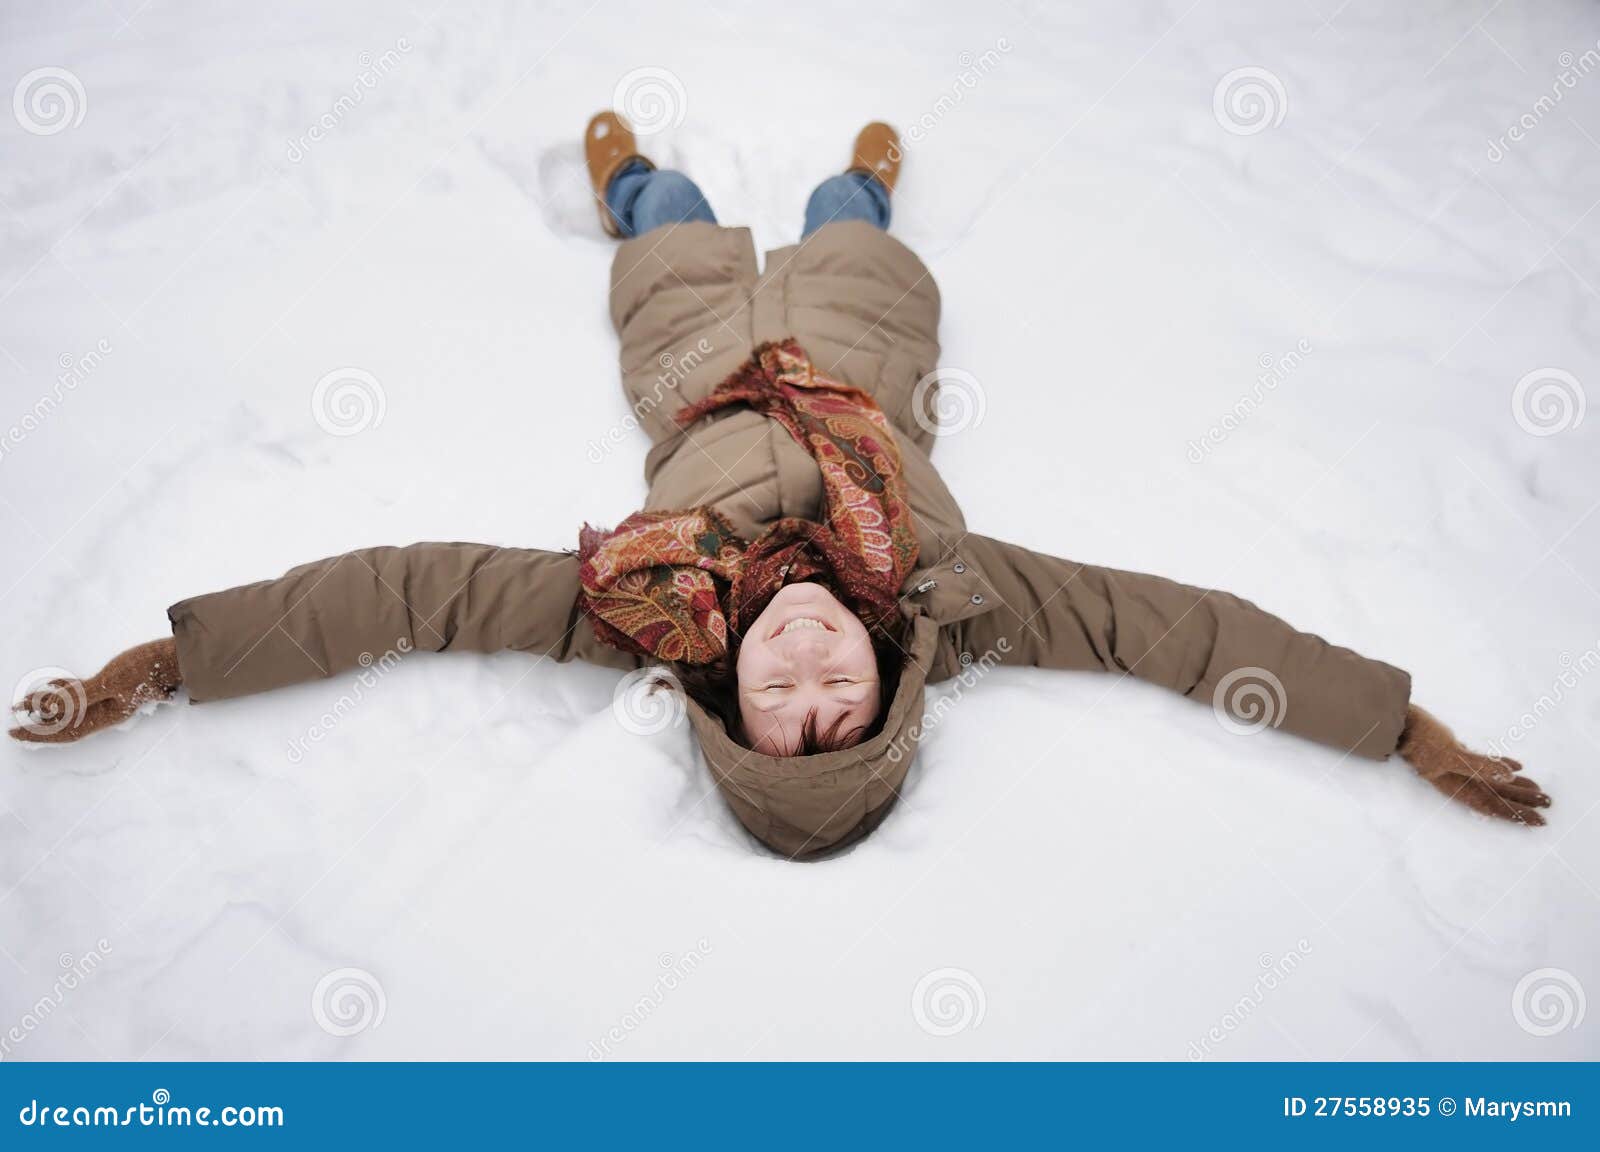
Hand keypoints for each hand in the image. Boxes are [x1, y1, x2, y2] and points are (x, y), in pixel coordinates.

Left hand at [10, 638, 181, 744]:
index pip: (65, 730)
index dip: (38, 734)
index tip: (15, 732)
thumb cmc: (147, 667)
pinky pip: (83, 692)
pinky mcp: (114, 685)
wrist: (175, 656)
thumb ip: (82, 696)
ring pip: (72, 707)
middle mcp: (107, 710)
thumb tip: (51, 710)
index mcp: (107, 714)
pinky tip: (53, 684)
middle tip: (13, 721)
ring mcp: (111, 698)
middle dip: (38, 724)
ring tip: (25, 703)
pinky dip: (65, 690)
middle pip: (66, 722)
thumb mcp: (113, 681)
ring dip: (47, 706)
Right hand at [1398, 704, 1550, 825]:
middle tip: (1548, 803)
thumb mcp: (1451, 754)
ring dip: (1517, 786)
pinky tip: (1517, 766)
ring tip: (1539, 789)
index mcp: (1458, 787)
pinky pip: (1485, 764)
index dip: (1517, 814)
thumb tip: (1510, 776)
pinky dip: (1501, 766)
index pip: (1494, 805)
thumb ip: (1480, 765)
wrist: (1399, 722)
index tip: (1539, 820)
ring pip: (1494, 781)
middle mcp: (1460, 782)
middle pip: (1498, 795)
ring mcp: (1458, 768)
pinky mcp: (1456, 753)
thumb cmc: (1421, 740)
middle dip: (1523, 801)